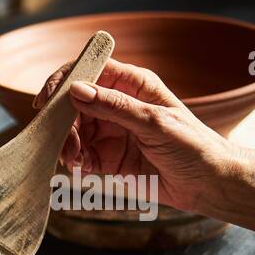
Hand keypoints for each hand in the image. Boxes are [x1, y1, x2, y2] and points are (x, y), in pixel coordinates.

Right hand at [33, 57, 240, 214]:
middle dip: (63, 123)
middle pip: (73, 103)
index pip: (90, 70)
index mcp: (133, 85)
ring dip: (66, 146)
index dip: (64, 81)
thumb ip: (114, 106)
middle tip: (66, 145)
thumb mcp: (154, 122)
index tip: (47, 101)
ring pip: (71, 130)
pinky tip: (81, 171)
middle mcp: (117, 104)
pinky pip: (78, 154)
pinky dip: (74, 162)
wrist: (207, 184)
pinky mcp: (106, 156)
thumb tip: (76, 89)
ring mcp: (110, 130)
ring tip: (75, 162)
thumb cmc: (193, 146)